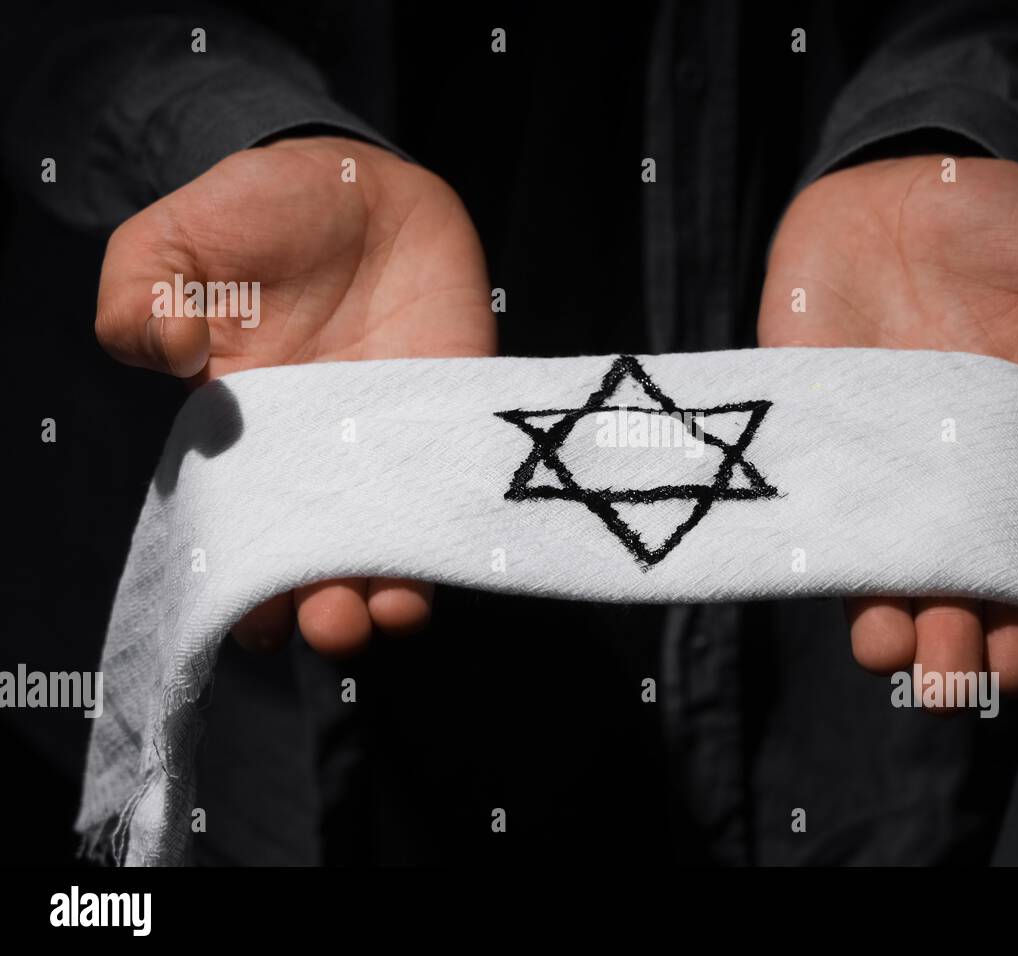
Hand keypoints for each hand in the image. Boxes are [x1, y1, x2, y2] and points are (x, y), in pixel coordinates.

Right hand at [96, 136, 495, 656]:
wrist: (352, 176)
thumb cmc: (250, 216)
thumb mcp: (164, 247)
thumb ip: (140, 303)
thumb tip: (176, 358)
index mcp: (244, 439)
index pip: (245, 534)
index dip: (247, 584)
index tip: (251, 616)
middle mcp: (323, 456)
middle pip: (327, 557)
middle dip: (326, 606)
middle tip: (328, 622)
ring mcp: (394, 438)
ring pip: (400, 539)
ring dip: (397, 587)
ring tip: (389, 611)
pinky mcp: (455, 408)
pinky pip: (462, 476)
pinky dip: (462, 516)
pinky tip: (457, 545)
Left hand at [758, 156, 1017, 704]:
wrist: (894, 184)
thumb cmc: (1002, 230)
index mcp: (1009, 456)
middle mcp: (933, 473)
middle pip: (942, 582)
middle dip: (948, 644)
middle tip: (952, 688)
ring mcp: (865, 453)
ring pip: (869, 558)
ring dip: (876, 612)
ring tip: (889, 653)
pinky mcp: (804, 420)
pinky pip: (803, 490)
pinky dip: (803, 531)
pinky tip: (811, 570)